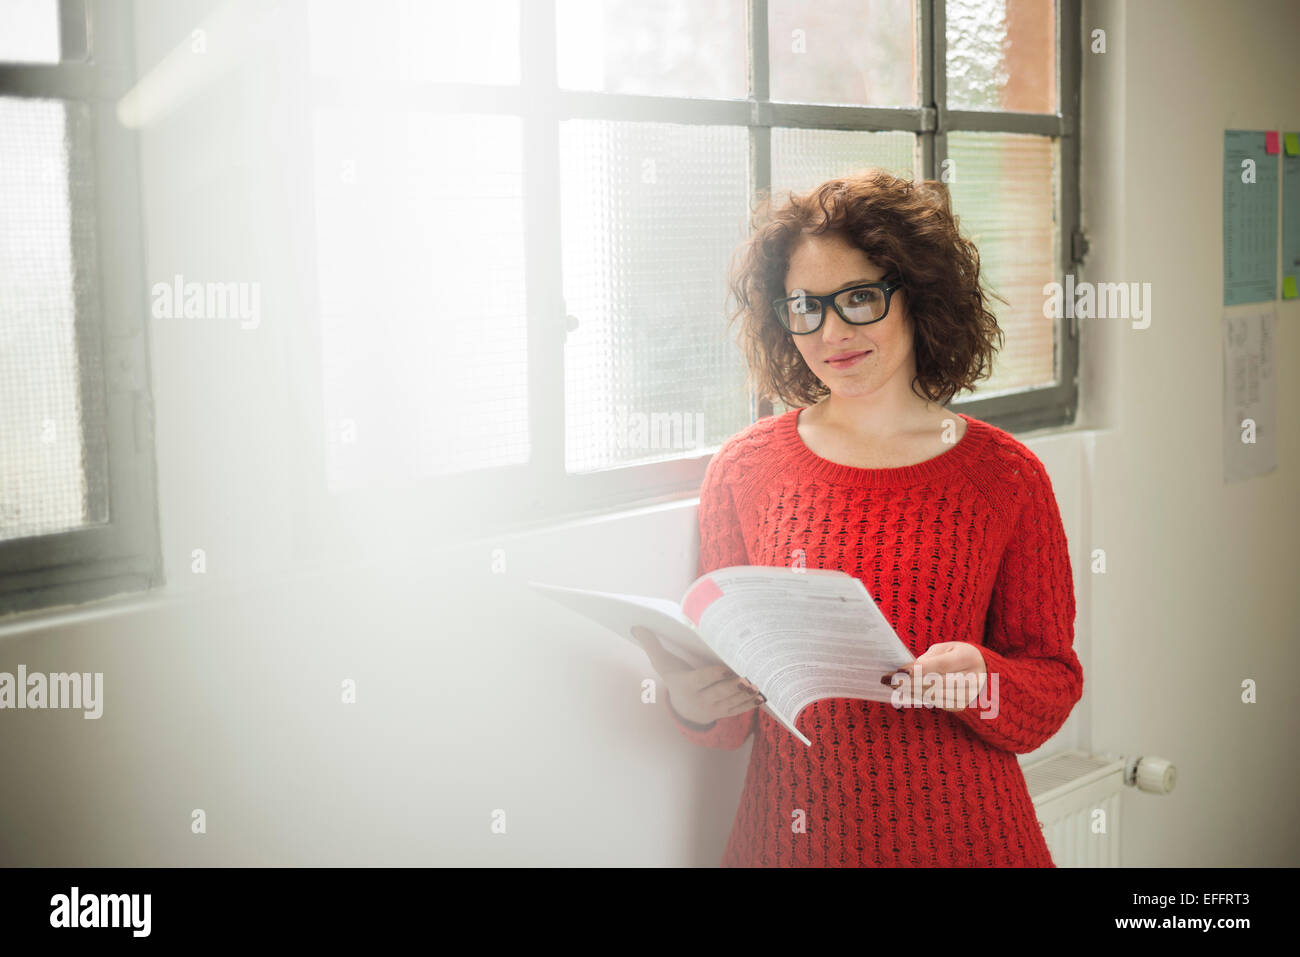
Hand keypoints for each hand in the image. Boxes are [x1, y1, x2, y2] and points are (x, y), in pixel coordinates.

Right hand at [630, 626, 763, 725]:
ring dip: (746, 695)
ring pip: (732, 701)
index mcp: (686, 685)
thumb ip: (652, 645)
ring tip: (759, 686)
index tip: (728, 668)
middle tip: (749, 678)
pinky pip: (738, 710)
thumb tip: (637, 626)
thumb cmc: (674, 678)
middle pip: (720, 691)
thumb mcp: (663, 664)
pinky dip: (750, 704)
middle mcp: (700, 699)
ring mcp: (713, 708)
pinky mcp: (724, 713)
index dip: (715, 674)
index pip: (702, 679)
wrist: (682, 708)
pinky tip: (762, 697)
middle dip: (735, 686)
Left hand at [890, 641, 987, 711]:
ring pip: (933, 696)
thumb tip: (909, 671)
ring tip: (891, 684)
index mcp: (968, 658)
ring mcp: (967, 696)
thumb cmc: (958, 656)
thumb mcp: (947, 649)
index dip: (919, 669)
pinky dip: (917, 696)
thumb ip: (930, 658)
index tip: (899, 671)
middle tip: (888, 679)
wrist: (983, 673)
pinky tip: (904, 691)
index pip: (941, 666)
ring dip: (909, 691)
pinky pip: (934, 703)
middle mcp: (972, 679)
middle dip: (909, 683)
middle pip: (935, 684)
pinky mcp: (959, 707)